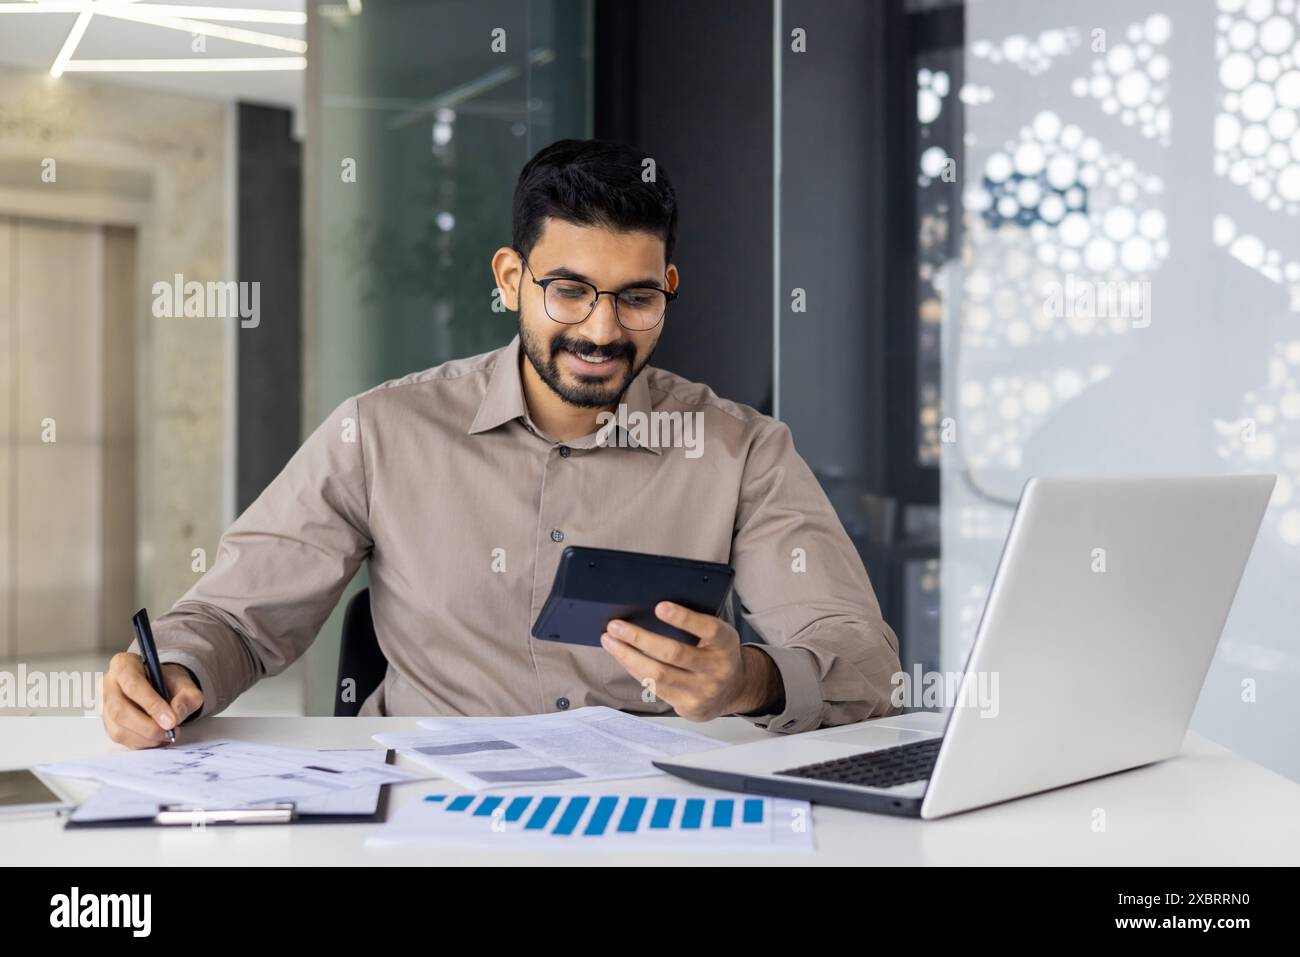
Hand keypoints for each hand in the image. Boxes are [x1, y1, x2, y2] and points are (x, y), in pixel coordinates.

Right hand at [102, 654, 202, 748]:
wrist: (161, 688)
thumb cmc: (169, 683)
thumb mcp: (185, 684)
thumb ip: (187, 696)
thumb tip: (176, 714)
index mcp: (124, 664)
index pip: (133, 685)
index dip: (152, 704)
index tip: (171, 720)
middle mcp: (108, 684)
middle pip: (119, 710)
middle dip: (147, 726)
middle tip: (169, 732)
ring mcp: (104, 706)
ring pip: (118, 728)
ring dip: (146, 738)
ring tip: (167, 735)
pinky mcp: (107, 724)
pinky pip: (120, 739)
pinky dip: (142, 743)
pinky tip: (157, 739)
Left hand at [600, 602, 782, 721]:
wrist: (734, 690)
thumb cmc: (715, 653)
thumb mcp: (716, 635)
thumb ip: (695, 626)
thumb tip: (648, 612)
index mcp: (726, 643)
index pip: (707, 628)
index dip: (684, 618)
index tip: (659, 607)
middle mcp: (718, 669)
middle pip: (673, 653)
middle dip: (639, 638)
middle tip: (616, 626)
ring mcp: (703, 691)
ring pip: (658, 674)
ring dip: (628, 656)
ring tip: (609, 641)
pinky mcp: (689, 707)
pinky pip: (655, 687)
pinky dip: (635, 670)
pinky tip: (623, 658)